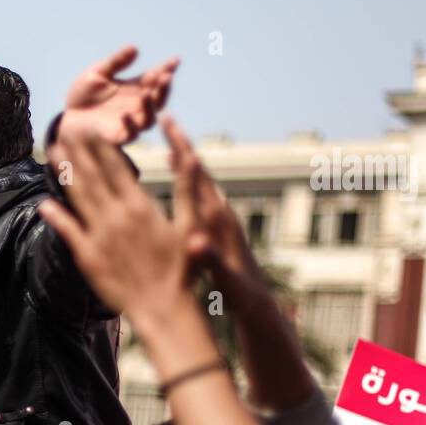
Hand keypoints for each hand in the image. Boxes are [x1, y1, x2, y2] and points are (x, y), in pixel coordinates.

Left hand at [38, 116, 195, 327]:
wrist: (164, 308)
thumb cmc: (182, 268)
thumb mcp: (190, 224)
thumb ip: (186, 189)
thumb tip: (188, 156)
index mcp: (140, 206)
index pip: (115, 167)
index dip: (101, 146)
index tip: (90, 127)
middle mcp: (116, 217)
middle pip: (92, 176)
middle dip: (78, 150)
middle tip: (64, 128)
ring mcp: (99, 236)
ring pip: (77, 197)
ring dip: (64, 173)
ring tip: (53, 151)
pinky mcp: (88, 256)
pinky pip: (68, 231)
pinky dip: (55, 216)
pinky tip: (45, 202)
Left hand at [60, 45, 178, 144]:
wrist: (67, 116)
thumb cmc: (84, 95)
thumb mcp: (98, 73)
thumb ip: (116, 62)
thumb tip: (134, 48)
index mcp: (135, 89)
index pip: (155, 78)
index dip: (166, 69)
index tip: (175, 60)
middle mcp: (137, 106)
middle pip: (158, 99)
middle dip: (164, 88)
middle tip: (166, 76)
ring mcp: (129, 122)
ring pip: (149, 119)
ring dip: (151, 106)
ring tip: (148, 92)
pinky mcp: (118, 136)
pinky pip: (129, 134)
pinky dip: (130, 125)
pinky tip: (125, 114)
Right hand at [161, 116, 265, 314]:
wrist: (261, 307)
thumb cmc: (242, 297)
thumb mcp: (225, 280)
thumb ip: (211, 260)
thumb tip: (195, 243)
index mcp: (219, 220)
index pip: (197, 175)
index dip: (182, 148)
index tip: (168, 122)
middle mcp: (222, 213)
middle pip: (198, 170)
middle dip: (182, 143)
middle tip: (163, 117)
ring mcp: (221, 219)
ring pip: (198, 179)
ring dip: (183, 156)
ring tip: (166, 137)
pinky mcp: (218, 226)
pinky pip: (197, 192)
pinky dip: (185, 176)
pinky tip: (175, 171)